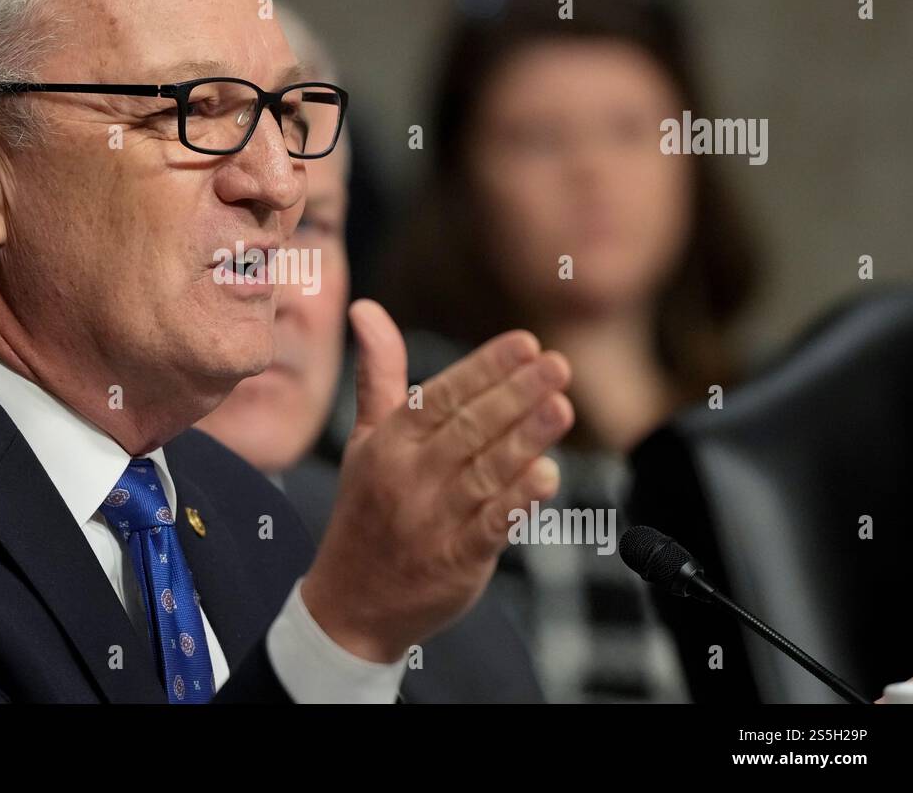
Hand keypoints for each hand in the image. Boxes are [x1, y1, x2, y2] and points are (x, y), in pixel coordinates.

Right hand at [302, 299, 572, 662]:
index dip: (483, 369)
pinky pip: (491, 527)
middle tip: (558, 364)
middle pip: (468, 429)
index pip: (437, 397)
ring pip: (485, 473)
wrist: (349, 604)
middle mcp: (408, 478)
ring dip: (526, 439)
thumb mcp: (366, 440)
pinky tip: (548, 475)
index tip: (525, 342)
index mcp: (388, 444)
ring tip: (562, 406)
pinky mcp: (455, 562)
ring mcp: (431, 521)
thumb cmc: (366, 509)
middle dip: (515, 394)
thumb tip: (365, 308)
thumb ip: (379, 374)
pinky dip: (519, 501)